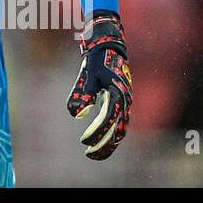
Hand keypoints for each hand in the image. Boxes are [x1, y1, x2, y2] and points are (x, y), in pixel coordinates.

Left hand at [66, 9, 132, 159]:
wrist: (109, 46)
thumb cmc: (97, 60)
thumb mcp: (87, 75)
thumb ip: (82, 94)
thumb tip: (77, 115)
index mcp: (118, 95)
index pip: (108, 121)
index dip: (96, 133)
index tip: (83, 142)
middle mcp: (125, 101)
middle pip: (118, 131)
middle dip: (105, 146)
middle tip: (89, 155)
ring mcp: (125, 101)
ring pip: (119, 128)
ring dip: (107, 141)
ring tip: (92, 151)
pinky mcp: (120, 100)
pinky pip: (117, 121)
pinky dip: (108, 131)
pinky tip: (96, 136)